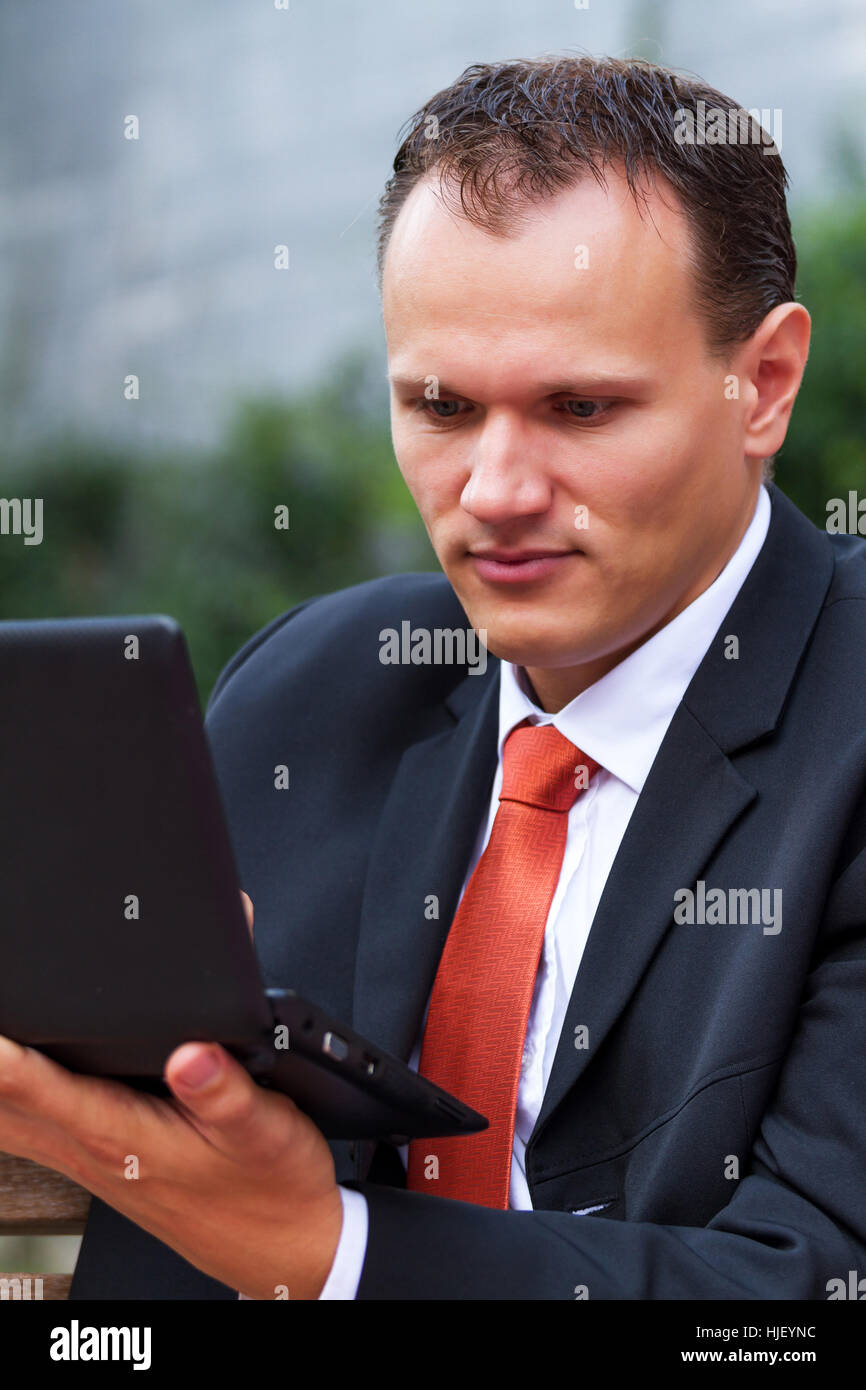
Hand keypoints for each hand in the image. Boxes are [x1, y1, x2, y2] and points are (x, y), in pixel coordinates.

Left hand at [0, 893, 342, 1298]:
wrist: (283, 1246)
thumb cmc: (274, 1189)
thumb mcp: (265, 1131)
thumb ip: (225, 1091)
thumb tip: (192, 1051)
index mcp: (129, 1138)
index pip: (47, 1093)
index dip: (8, 1061)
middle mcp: (97, 1152)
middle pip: (7, 1108)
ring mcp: (92, 1163)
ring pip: (10, 1123)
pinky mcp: (100, 1165)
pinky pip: (31, 1130)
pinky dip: (11, 1097)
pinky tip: (15, 1076)